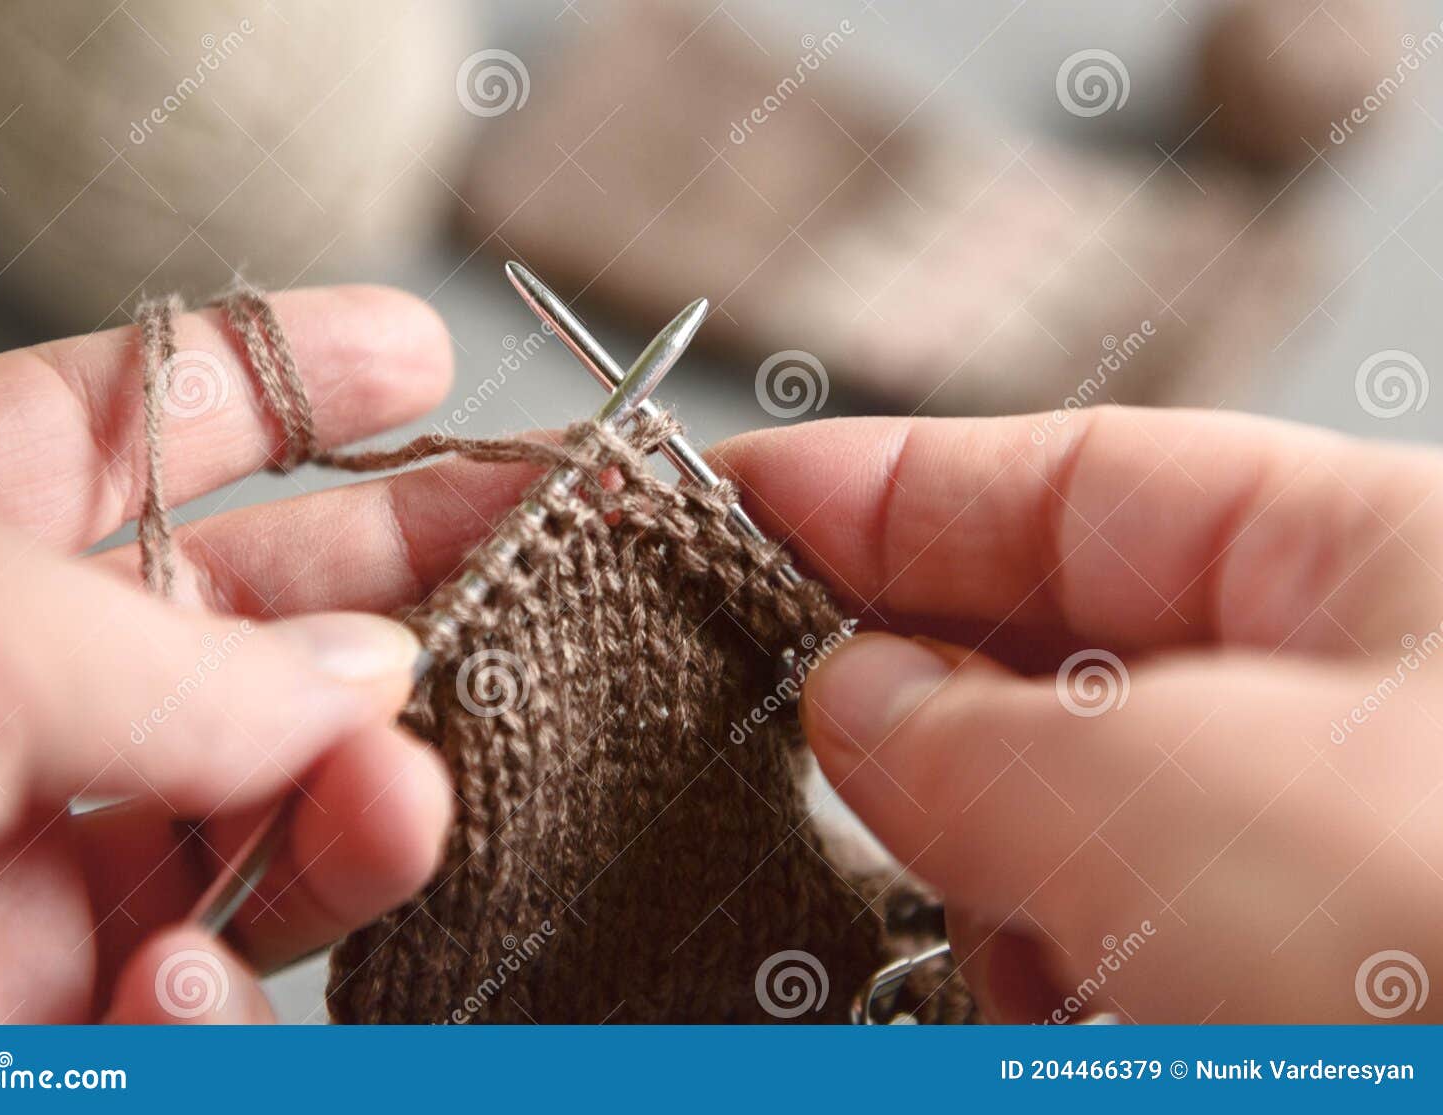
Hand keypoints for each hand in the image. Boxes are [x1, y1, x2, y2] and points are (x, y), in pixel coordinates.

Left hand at [0, 288, 531, 1022]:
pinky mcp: (40, 1012)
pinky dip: (221, 995)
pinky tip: (177, 981)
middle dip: (396, 581)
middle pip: (248, 616)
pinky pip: (204, 990)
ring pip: (265, 814)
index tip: (419, 355)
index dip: (286, 377)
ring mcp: (19, 861)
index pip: (136, 423)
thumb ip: (189, 658)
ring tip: (397, 801)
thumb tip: (363, 686)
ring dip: (356, 810)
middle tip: (534, 551)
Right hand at [718, 409, 1442, 1022]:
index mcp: (1390, 580)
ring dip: (984, 885)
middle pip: (1067, 664)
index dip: (894, 489)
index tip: (740, 502)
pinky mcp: (1274, 1003)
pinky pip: (1105, 963)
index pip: (1087, 485)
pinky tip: (1027, 1005)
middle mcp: (1365, 729)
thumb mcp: (1177, 795)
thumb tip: (850, 699)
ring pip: (1077, 841)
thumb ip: (973, 729)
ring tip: (977, 943)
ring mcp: (1321, 884)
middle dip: (919, 702)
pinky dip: (1037, 981)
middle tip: (772, 714)